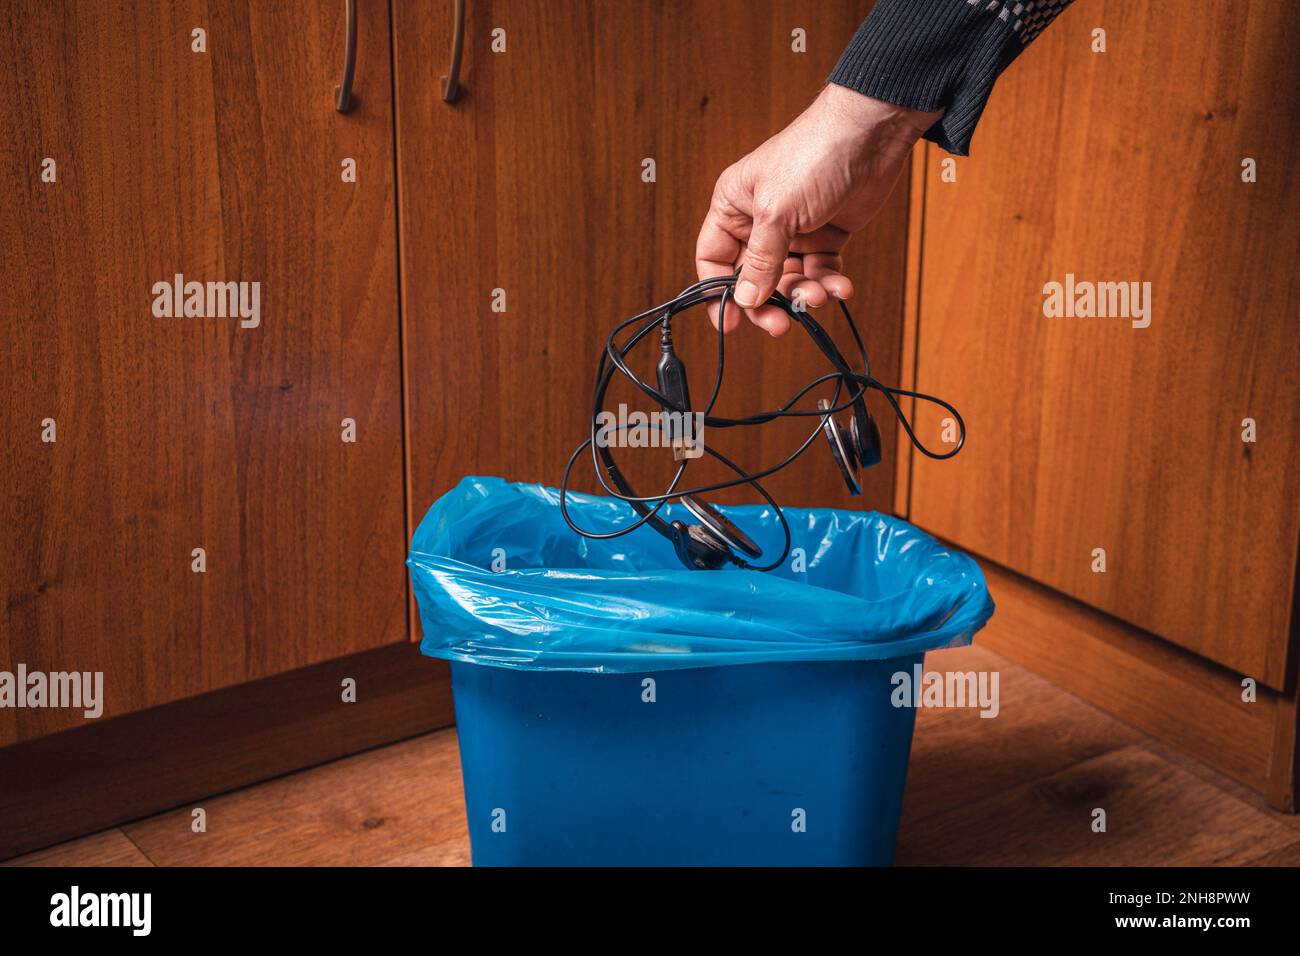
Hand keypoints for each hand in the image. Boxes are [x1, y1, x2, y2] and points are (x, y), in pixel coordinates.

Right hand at [695, 84, 940, 334]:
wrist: (869, 136)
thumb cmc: (813, 155)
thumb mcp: (777, 212)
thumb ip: (761, 260)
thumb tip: (746, 299)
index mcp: (733, 207)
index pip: (713, 259)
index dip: (717, 292)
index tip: (730, 323)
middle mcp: (760, 221)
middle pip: (753, 278)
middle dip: (767, 301)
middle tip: (780, 323)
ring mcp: (794, 229)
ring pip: (789, 279)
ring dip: (803, 294)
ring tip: (819, 296)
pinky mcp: (826, 234)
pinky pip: (820, 270)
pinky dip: (829, 282)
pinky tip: (840, 287)